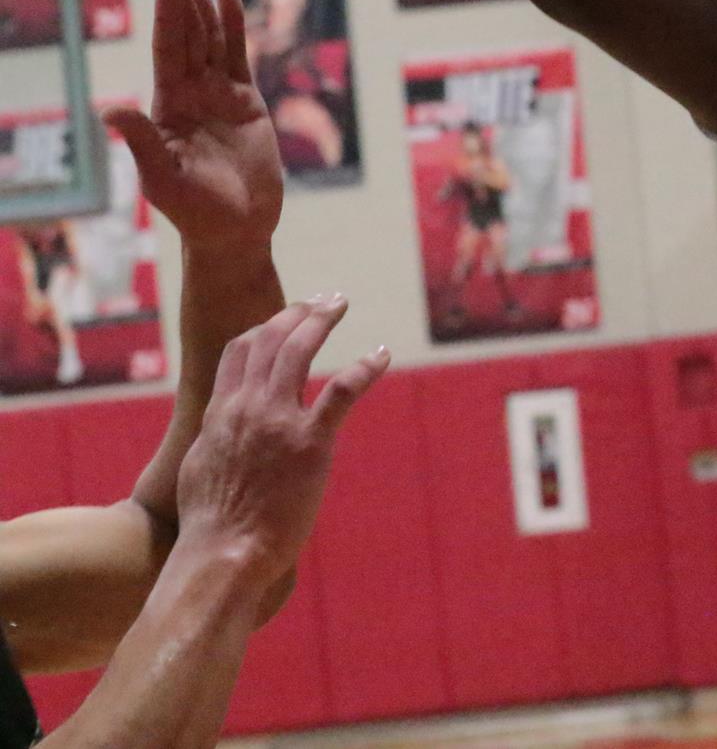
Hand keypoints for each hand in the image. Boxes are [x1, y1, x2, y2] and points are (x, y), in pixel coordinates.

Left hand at [105, 0, 282, 253]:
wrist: (235, 227)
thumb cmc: (195, 209)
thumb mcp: (162, 177)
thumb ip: (141, 141)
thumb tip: (111, 110)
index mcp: (166, 105)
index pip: (169, 50)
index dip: (169, 15)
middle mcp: (190, 92)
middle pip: (185, 32)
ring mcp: (218, 94)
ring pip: (211, 36)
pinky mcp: (246, 103)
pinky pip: (238, 56)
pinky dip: (235, 26)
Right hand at [175, 296, 387, 586]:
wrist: (223, 552)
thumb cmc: (211, 523)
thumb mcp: (200, 469)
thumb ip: (214, 440)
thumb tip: (216, 432)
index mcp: (221, 413)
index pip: (239, 352)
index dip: (264, 327)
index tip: (285, 317)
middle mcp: (247, 407)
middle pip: (270, 339)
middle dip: (298, 312)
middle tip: (324, 299)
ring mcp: (279, 421)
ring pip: (299, 351)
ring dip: (321, 320)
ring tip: (340, 303)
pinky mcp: (311, 442)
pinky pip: (341, 390)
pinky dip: (364, 367)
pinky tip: (381, 354)